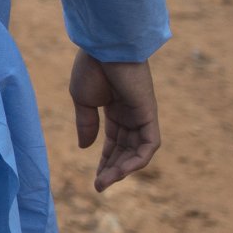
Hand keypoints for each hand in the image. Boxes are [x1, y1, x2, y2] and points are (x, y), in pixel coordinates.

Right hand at [69, 51, 161, 191]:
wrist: (104, 47)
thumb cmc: (92, 67)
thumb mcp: (83, 101)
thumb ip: (86, 124)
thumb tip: (85, 147)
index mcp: (116, 109)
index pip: (115, 142)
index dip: (106, 160)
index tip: (95, 179)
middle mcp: (131, 114)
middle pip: (126, 149)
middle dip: (113, 169)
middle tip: (99, 186)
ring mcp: (142, 114)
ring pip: (138, 151)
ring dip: (122, 169)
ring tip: (105, 182)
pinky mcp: (149, 114)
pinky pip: (149, 144)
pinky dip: (138, 159)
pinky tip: (122, 171)